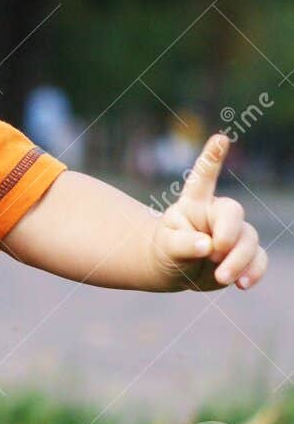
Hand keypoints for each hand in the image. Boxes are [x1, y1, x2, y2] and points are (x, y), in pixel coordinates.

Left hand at [150, 131, 267, 291]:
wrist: (176, 268)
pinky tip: (243, 284)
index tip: (219, 138)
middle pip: (235, 214)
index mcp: (195, 203)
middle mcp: (218, 214)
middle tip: (215, 253)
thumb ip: (182, 244)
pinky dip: (254, 271)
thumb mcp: (166, 247)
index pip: (204, 177)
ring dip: (238, 260)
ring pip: (249, 240)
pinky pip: (258, 259)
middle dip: (228, 234)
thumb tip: (206, 246)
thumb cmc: (167, 250)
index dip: (212, 158)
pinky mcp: (244, 254)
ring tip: (221, 277)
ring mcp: (234, 234)